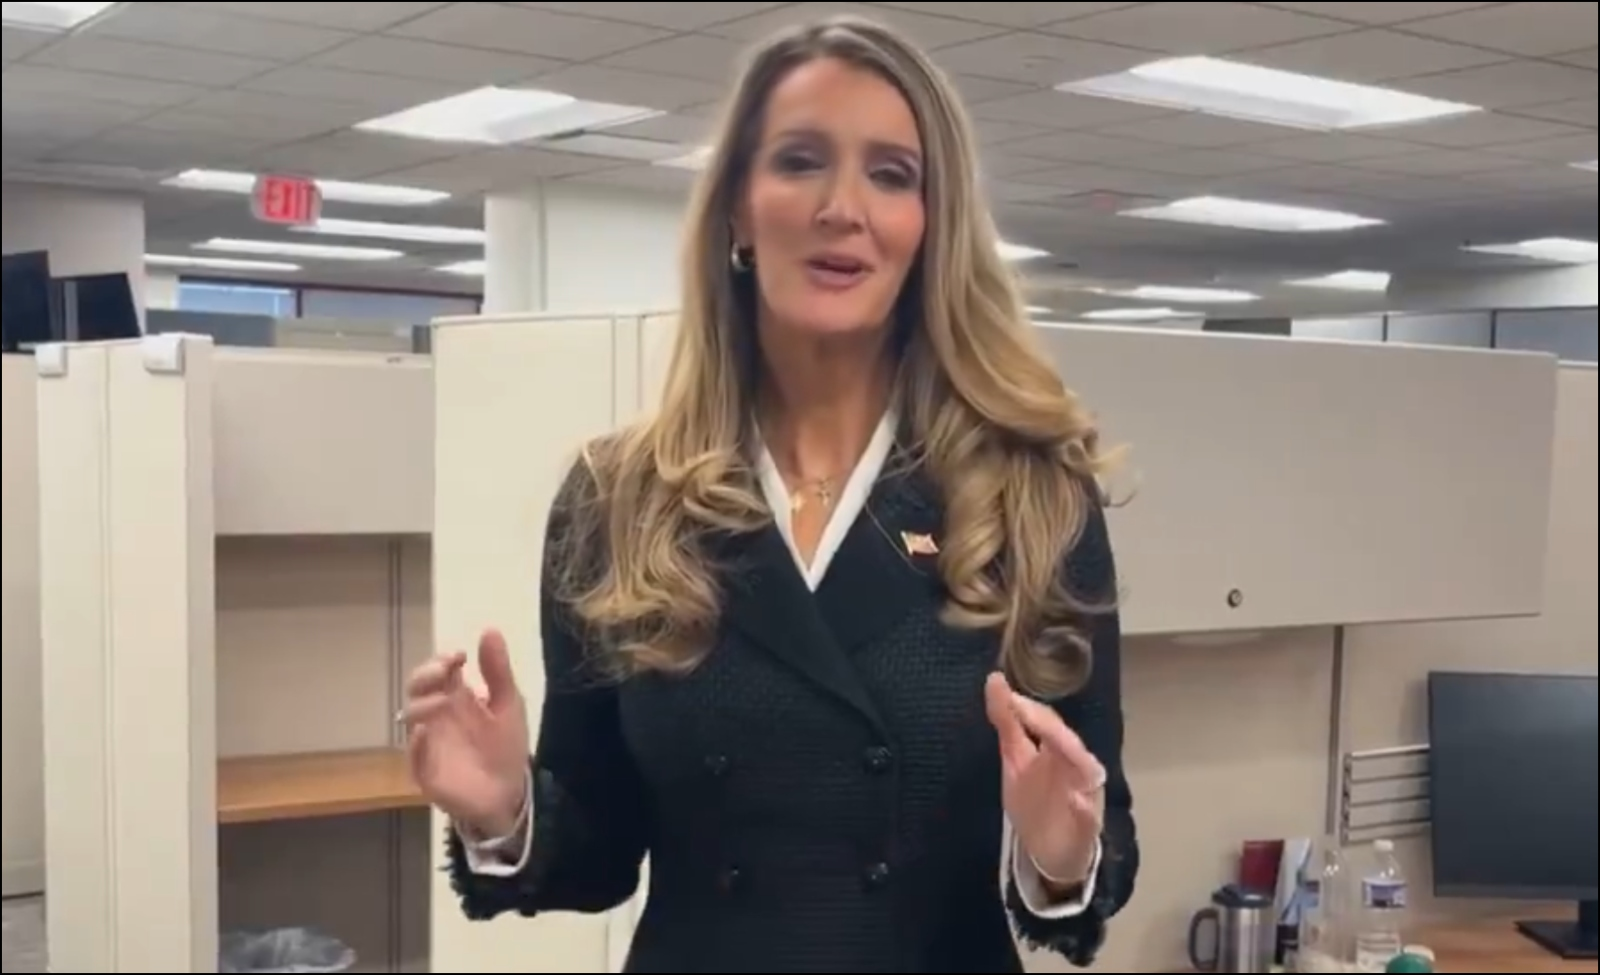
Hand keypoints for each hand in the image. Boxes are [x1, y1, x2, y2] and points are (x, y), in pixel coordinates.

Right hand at [402, 629, 529, 836]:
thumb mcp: (508, 704)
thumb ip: (498, 670)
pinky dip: (416, 745)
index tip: (458, 657)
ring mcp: (428, 744)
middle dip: (425, 677)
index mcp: (454, 698)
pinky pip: (413, 758)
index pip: (437, 671)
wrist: (510, 792)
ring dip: (422, 706)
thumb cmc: (506, 746)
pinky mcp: (426, 772)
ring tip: (443, 702)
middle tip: (444, 671)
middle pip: (416, 690)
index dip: (441, 660)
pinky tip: (425, 732)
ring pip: (410, 720)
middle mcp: (436, 717)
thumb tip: (489, 629)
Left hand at [986, 672, 1104, 884]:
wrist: (1049, 850)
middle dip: (1049, 728)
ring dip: (1075, 759)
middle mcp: (1075, 768)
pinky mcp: (1088, 828)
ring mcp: (1085, 797)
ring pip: (1086, 773)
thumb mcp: (1015, 759)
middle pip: (1068, 743)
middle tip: (1024, 713)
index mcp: (1057, 750)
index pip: (1049, 724)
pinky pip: (1089, 817)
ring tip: (1055, 744)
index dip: (1031, 711)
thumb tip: (994, 680)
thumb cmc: (1033, 799)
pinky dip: (1085, 810)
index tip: (1009, 697)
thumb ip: (1007, 722)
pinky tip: (1077, 803)